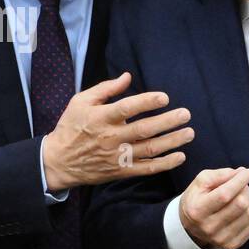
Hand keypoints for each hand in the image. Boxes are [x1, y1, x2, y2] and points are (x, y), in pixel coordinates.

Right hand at [41, 71, 193, 191]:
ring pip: (150, 150)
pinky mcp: (121, 171)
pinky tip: (180, 156)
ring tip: (189, 133)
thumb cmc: (71, 127)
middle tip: (186, 114)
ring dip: (172, 141)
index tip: (165, 97)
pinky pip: (147, 169)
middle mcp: (111, 137)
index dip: (147, 102)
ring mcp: (117, 156)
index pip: (127, 108)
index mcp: (101, 118)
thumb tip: (128, 76)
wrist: (58, 161)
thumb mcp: (81, 102)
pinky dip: (165, 164)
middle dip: (168, 121)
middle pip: (144, 129)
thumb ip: (106, 89)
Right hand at [179, 166, 248, 248]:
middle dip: (244, 189)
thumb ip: (219, 174)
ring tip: (237, 199)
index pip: (225, 194)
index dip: (239, 181)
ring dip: (248, 201)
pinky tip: (239, 212)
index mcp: (198, 210)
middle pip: (240, 204)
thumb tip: (240, 172)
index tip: (247, 172)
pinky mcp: (231, 245)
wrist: (189, 226)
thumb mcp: (200, 182)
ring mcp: (221, 239)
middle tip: (240, 185)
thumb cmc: (197, 200)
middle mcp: (209, 227)